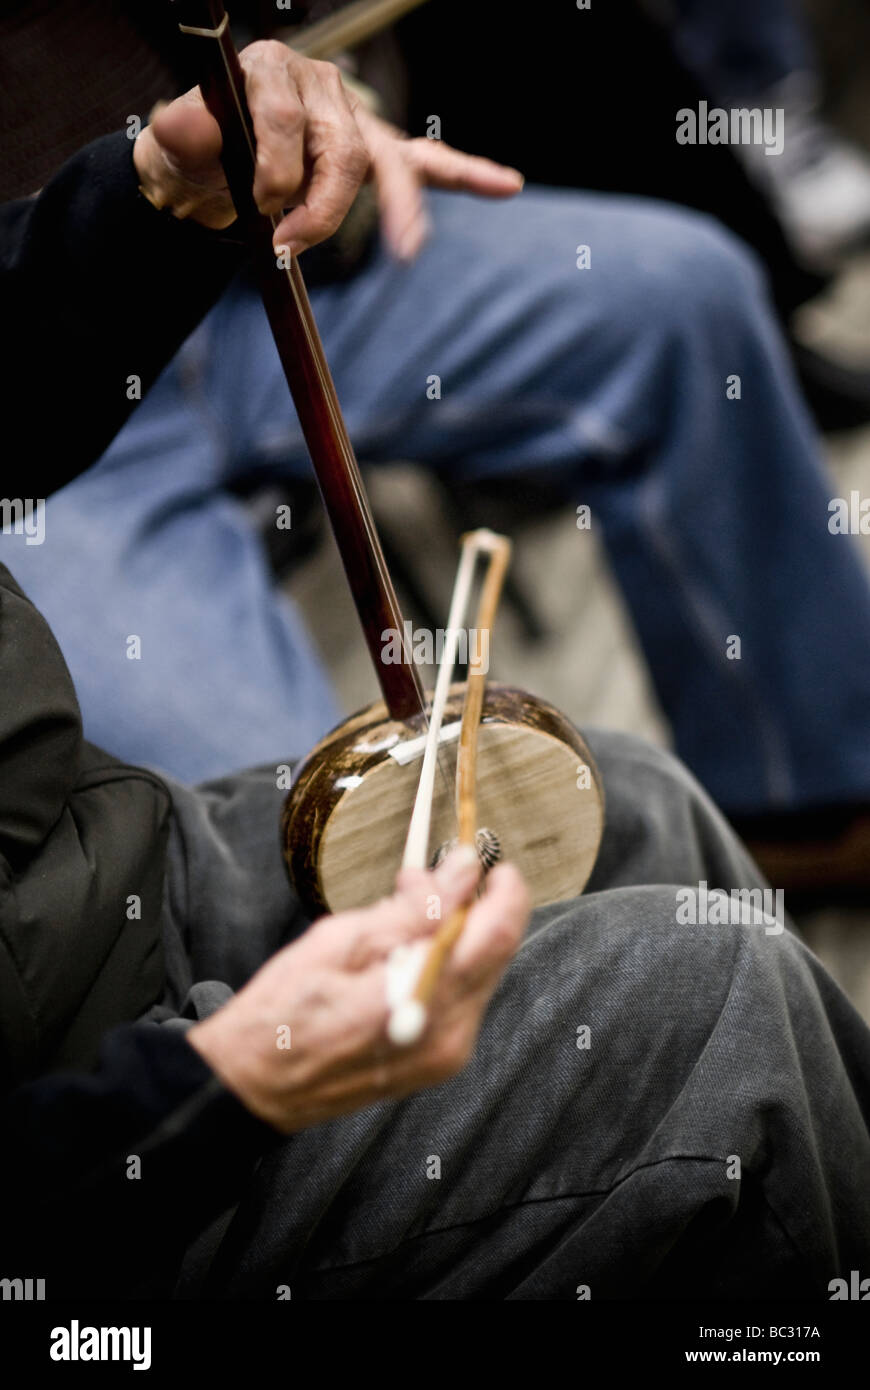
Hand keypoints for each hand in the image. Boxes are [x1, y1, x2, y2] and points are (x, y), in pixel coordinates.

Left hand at [133, 39, 523, 257]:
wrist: (210, 160)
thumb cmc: (201, 149)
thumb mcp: (178, 141)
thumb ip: (185, 131)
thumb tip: (190, 123)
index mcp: (274, 71)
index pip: (288, 121)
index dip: (275, 172)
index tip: (260, 214)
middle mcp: (323, 88)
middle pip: (344, 149)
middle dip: (322, 206)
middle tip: (290, 245)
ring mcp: (355, 122)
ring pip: (388, 162)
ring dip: (400, 208)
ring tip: (409, 246)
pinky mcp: (376, 153)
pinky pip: (427, 163)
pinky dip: (466, 174)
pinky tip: (505, 185)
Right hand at [188, 848, 529, 1132]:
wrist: (254, 1086)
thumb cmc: (282, 1012)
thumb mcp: (339, 942)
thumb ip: (412, 908)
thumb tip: (462, 871)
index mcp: (422, 1000)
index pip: (496, 934)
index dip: (505, 891)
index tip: (489, 862)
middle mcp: (448, 1034)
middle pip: (496, 953)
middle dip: (472, 904)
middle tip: (424, 877)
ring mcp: (446, 1054)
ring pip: (480, 973)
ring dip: (455, 932)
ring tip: (402, 909)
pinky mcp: (437, 1062)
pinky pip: (462, 998)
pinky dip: (444, 963)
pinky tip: (404, 949)